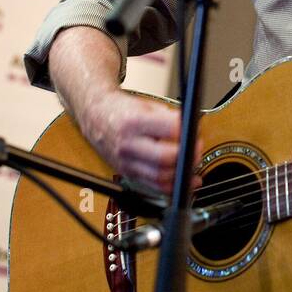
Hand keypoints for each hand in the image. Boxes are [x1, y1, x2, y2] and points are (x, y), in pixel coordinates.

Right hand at [79, 89, 203, 193]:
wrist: (96, 117)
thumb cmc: (122, 110)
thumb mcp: (148, 105)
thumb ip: (170, 118)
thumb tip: (192, 129)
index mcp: (134, 122)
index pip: (170, 130)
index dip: (188, 132)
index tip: (195, 132)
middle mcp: (128, 144)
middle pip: (165, 158)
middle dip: (187, 156)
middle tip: (196, 150)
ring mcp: (126, 162)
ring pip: (160, 176)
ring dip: (182, 173)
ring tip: (191, 163)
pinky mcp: (127, 173)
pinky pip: (153, 186)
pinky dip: (172, 186)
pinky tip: (184, 181)